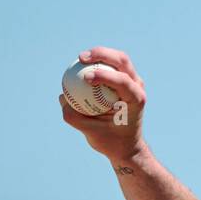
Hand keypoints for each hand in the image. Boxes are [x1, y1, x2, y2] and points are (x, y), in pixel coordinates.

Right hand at [59, 46, 147, 163]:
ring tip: (80, 58)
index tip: (85, 78)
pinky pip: (109, 66)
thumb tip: (63, 96)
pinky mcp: (124, 80)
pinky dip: (95, 63)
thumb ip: (75, 117)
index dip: (103, 75)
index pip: (122, 80)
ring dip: (98, 54)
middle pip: (122, 60)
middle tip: (81, 58)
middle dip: (102, 54)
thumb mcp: (92, 134)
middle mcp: (137, 87)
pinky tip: (80, 66)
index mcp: (137, 99)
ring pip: (117, 59)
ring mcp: (132, 81)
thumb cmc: (111, 141)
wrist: (126, 145)